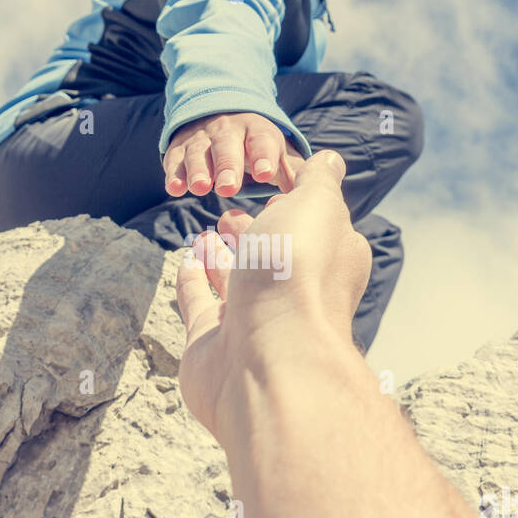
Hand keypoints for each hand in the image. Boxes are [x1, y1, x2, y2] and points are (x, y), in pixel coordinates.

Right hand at [163, 111, 304, 197]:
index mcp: (258, 131)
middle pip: (228, 146)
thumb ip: (296, 169)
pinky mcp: (178, 150)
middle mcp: (228, 131)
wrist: (218, 115)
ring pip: (199, 153)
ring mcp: (201, 139)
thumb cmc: (256, 145)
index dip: (264, 156)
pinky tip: (174, 189)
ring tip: (201, 188)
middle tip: (229, 188)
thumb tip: (326, 173)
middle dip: (228, 166)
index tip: (266, 173)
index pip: (263, 141)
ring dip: (199, 170)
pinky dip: (174, 174)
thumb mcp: (277, 152)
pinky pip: (174, 161)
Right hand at [174, 150, 371, 441]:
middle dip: (254, 232)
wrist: (266, 357)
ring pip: (237, 282)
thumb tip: (329, 161)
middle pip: (274, 257)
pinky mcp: (213, 342)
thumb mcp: (317, 205)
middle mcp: (296, 294)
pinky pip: (201, 306)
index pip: (317, 228)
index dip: (297, 206)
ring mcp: (254, 321)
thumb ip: (319, 180)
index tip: (272, 187)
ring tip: (207, 232)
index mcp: (330, 261)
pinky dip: (194, 283)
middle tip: (230, 212)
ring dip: (223, 257)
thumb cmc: (296, 273)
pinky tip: (187, 262)